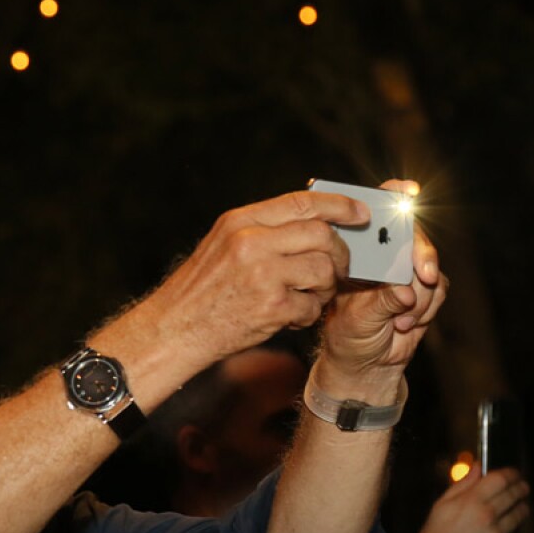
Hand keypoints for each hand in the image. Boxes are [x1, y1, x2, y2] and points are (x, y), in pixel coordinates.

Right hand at [152, 190, 363, 364]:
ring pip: (324, 271)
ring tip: (308, 297)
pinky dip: (307, 315)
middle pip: (322, 235)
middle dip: (339, 254)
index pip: (301, 202)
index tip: (360, 212)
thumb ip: (261, 230)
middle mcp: (251, 243)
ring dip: (325, 288)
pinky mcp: (271, 308)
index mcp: (239, 222)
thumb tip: (313, 221)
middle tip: (338, 268)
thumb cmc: (200, 290)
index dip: (338, 205)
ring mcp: (262, 275)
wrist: (174, 330)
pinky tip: (290, 316)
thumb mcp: (222, 245)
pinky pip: (312, 307)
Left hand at [318, 179, 446, 382]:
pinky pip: (438, 287)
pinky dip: (426, 308)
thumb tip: (405, 291)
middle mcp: (381, 256)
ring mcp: (404, 270)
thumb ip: (379, 301)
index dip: (392, 197)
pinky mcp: (424, 287)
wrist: (366, 364)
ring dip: (420, 296)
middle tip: (424, 274)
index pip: (373, 213)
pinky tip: (404, 324)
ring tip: (396, 321)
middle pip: (411, 235)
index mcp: (355, 253)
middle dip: (420, 254)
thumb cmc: (348, 336)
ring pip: (428, 266)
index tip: (408, 192)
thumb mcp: (356, 319)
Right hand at [413, 466, 530, 532]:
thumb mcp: (441, 505)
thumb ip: (462, 485)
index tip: (513, 473)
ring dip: (521, 506)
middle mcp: (486, 515)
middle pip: (513, 495)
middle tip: (522, 486)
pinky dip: (509, 527)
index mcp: (470, 501)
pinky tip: (503, 526)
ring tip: (520, 504)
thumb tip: (477, 468)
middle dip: (521, 488)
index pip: (499, 479)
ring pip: (518, 514)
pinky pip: (509, 532)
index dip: (510, 473)